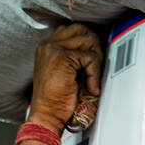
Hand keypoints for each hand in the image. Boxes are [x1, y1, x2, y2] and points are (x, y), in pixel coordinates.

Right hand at [28, 22, 103, 136]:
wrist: (47, 115)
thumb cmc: (56, 99)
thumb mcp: (64, 73)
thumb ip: (73, 57)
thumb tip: (95, 48)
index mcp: (47, 46)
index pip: (74, 29)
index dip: (88, 42)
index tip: (94, 59)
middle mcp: (48, 44)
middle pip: (82, 29)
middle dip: (95, 45)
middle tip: (96, 66)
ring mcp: (54, 49)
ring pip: (88, 40)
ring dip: (97, 59)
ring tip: (93, 77)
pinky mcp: (62, 57)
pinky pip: (90, 57)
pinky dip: (95, 73)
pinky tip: (90, 86)